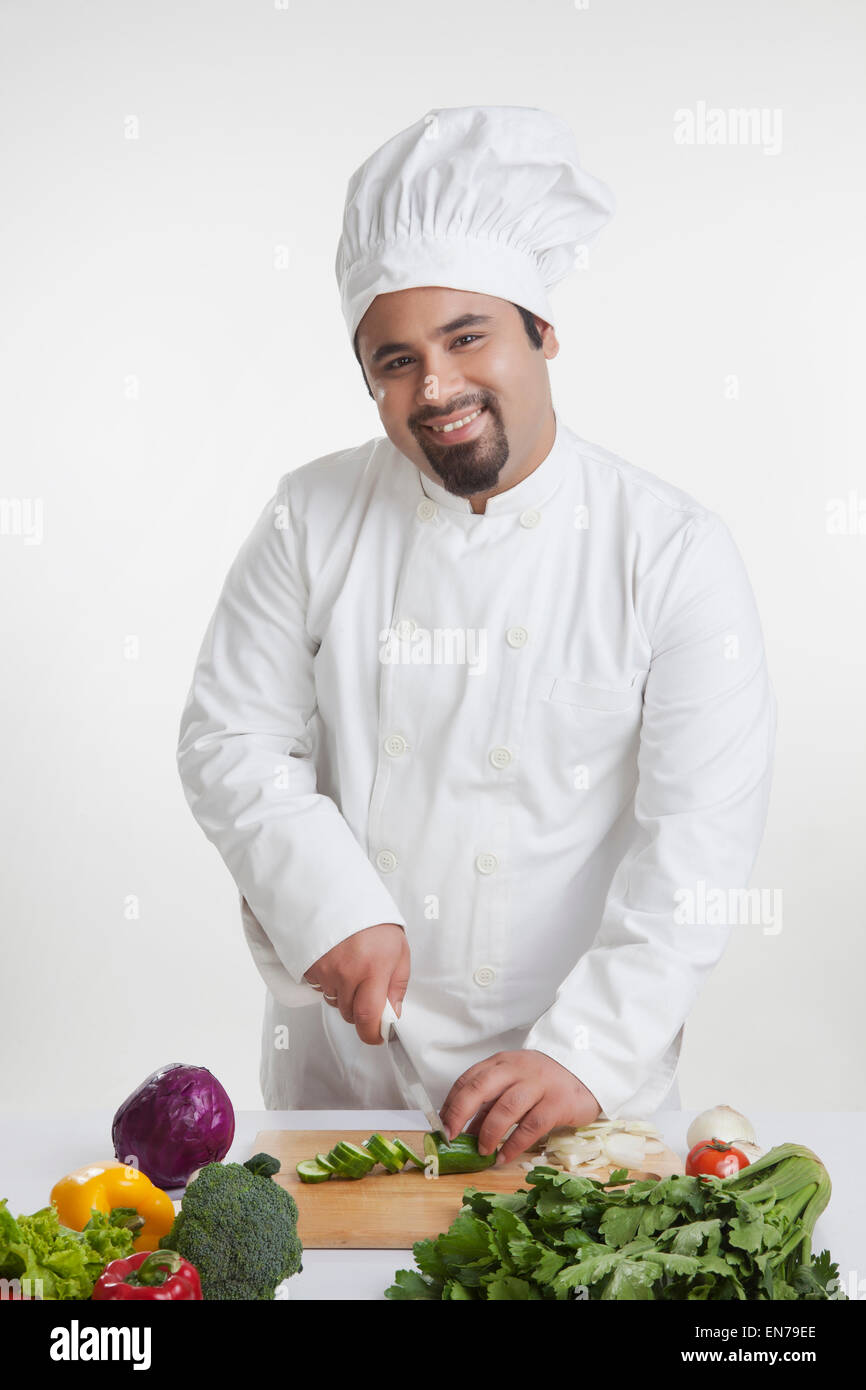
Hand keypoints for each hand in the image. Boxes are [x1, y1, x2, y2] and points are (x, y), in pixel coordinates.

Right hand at [303, 923, 408, 1045]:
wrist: (338, 896)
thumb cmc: (372, 921)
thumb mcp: (398, 949)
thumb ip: (398, 984)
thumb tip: (393, 1014)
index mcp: (374, 968)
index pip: (369, 1017)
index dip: (373, 1034)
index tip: (378, 1035)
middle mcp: (348, 972)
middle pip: (351, 1014)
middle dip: (361, 1011)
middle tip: (368, 989)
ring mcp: (326, 971)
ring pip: (336, 1003)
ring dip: (345, 996)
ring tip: (352, 970)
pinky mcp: (310, 967)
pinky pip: (321, 989)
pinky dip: (330, 983)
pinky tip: (338, 963)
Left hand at [440, 1050, 600, 1164]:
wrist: (588, 1074)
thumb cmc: (546, 1083)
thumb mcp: (515, 1086)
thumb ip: (491, 1105)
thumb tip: (464, 1131)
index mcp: (502, 1062)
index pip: (468, 1079)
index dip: (451, 1102)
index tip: (441, 1125)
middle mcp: (518, 1069)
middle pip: (481, 1087)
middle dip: (460, 1113)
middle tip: (451, 1137)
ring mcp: (539, 1084)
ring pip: (506, 1107)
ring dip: (489, 1132)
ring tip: (482, 1151)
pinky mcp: (558, 1102)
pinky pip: (531, 1126)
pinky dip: (514, 1144)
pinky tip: (504, 1156)